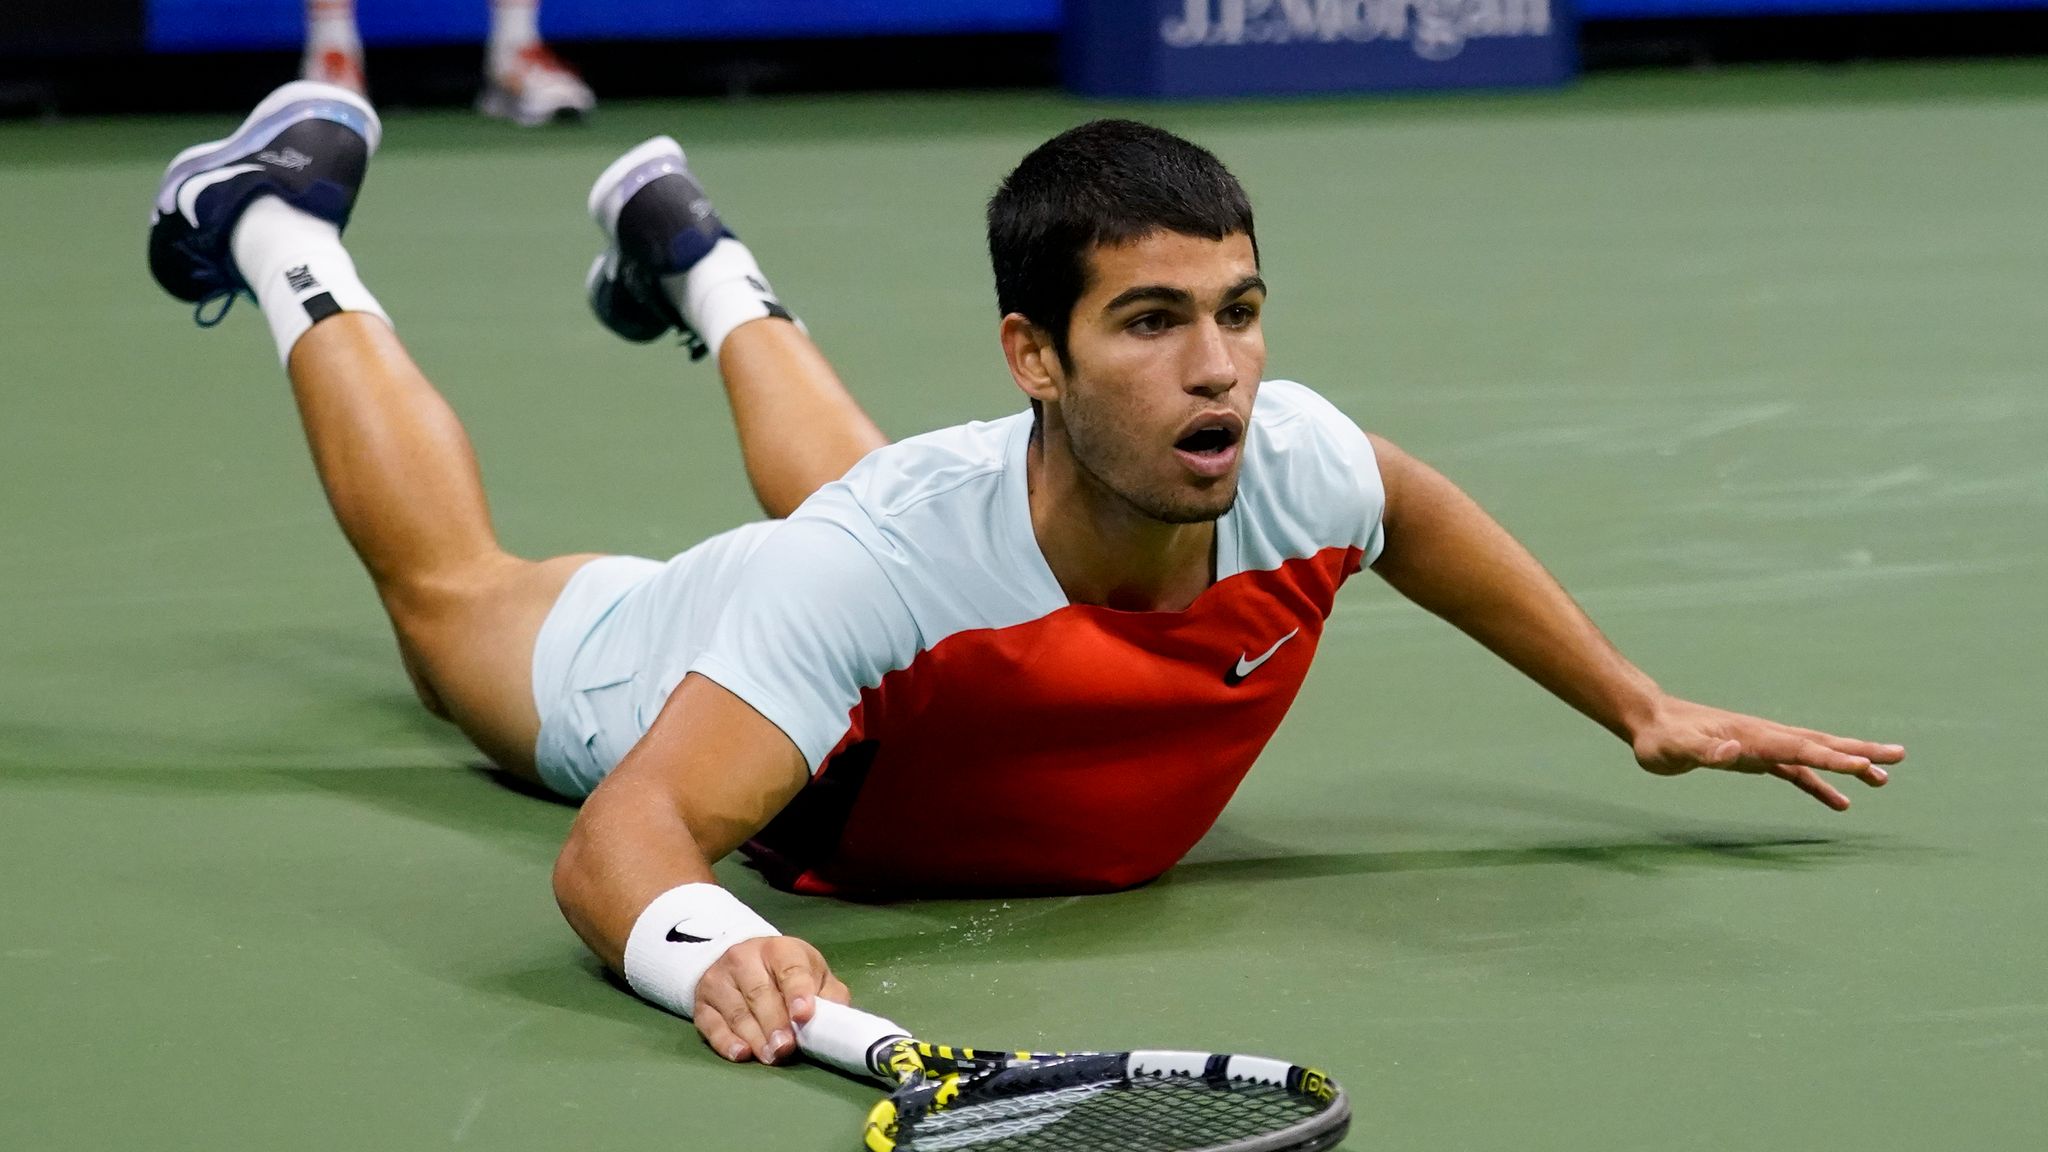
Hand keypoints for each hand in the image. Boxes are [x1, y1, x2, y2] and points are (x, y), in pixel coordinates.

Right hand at [693, 936, 850, 1064]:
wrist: (742, 960)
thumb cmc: (786, 972)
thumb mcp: (812, 973)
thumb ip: (829, 995)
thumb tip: (837, 1022)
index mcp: (779, 950)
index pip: (790, 969)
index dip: (797, 992)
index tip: (804, 1015)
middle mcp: (744, 959)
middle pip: (760, 993)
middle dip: (774, 1023)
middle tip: (786, 1047)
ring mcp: (720, 980)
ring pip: (736, 1011)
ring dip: (754, 1037)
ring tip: (770, 1056)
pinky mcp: (702, 1003)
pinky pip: (711, 1025)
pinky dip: (725, 1041)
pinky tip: (741, 1053)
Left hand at [1630, 695, 1904, 809]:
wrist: (1650, 722)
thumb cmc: (1660, 738)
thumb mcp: (1675, 748)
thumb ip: (1704, 751)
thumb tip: (1733, 752)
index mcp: (1752, 736)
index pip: (1799, 747)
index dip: (1831, 758)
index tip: (1865, 765)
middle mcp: (1765, 737)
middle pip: (1820, 744)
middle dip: (1859, 751)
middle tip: (1899, 756)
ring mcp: (1763, 746)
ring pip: (1815, 754)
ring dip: (1848, 765)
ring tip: (1885, 779)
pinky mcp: (1755, 758)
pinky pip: (1796, 772)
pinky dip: (1820, 785)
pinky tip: (1840, 802)